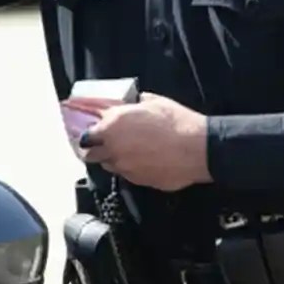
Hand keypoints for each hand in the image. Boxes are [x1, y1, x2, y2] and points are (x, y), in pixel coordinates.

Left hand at [77, 92, 212, 191]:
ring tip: (124, 151)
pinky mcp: (139, 181)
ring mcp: (126, 168)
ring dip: (111, 159)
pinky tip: (142, 160)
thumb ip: (135, 104)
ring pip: (108, 166)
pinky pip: (127, 174)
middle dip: (92, 149)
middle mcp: (114, 149)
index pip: (86, 135)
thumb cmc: (176, 121)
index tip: (91, 132)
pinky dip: (129, 168)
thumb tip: (132, 104)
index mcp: (112, 126)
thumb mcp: (153, 102)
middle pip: (90, 155)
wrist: (197, 149)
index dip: (88, 134)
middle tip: (100, 144)